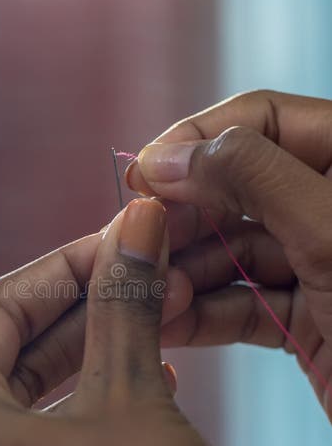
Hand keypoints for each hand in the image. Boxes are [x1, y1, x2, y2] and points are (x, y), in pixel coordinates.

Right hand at [127, 90, 331, 417]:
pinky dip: (201, 315)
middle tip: (133, 242)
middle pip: (238, 188)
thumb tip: (169, 156)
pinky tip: (165, 323)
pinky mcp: (309, 326)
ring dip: (183, 271)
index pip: (264, 120)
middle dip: (184, 215)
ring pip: (232, 253)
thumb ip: (253, 179)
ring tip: (145, 295)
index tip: (143, 175)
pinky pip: (242, 307)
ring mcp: (323, 270)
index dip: (198, 139)